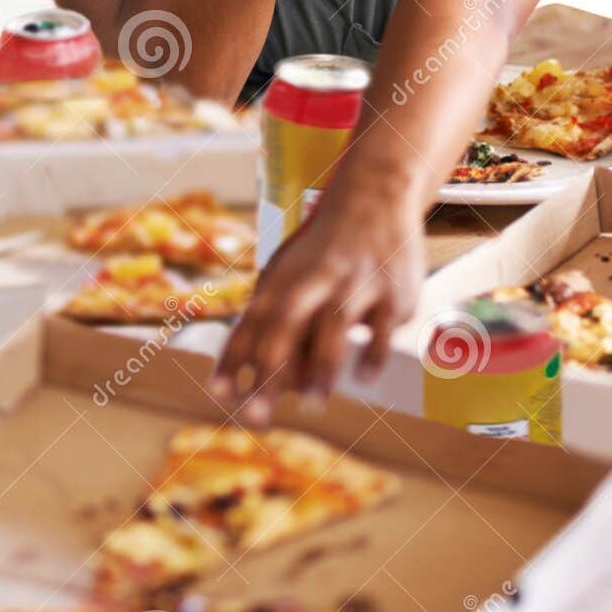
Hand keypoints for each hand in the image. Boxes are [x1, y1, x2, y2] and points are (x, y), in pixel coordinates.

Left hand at [209, 193, 425, 423]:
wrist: (375, 195)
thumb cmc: (324, 248)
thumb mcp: (290, 270)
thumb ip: (274, 319)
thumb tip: (259, 379)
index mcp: (285, 277)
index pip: (252, 322)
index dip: (234, 358)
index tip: (218, 394)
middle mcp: (316, 280)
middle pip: (286, 325)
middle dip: (270, 372)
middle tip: (256, 417)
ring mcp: (356, 284)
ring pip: (334, 326)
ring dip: (321, 367)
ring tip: (312, 401)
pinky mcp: (392, 293)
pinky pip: (383, 328)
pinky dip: (372, 354)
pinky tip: (362, 377)